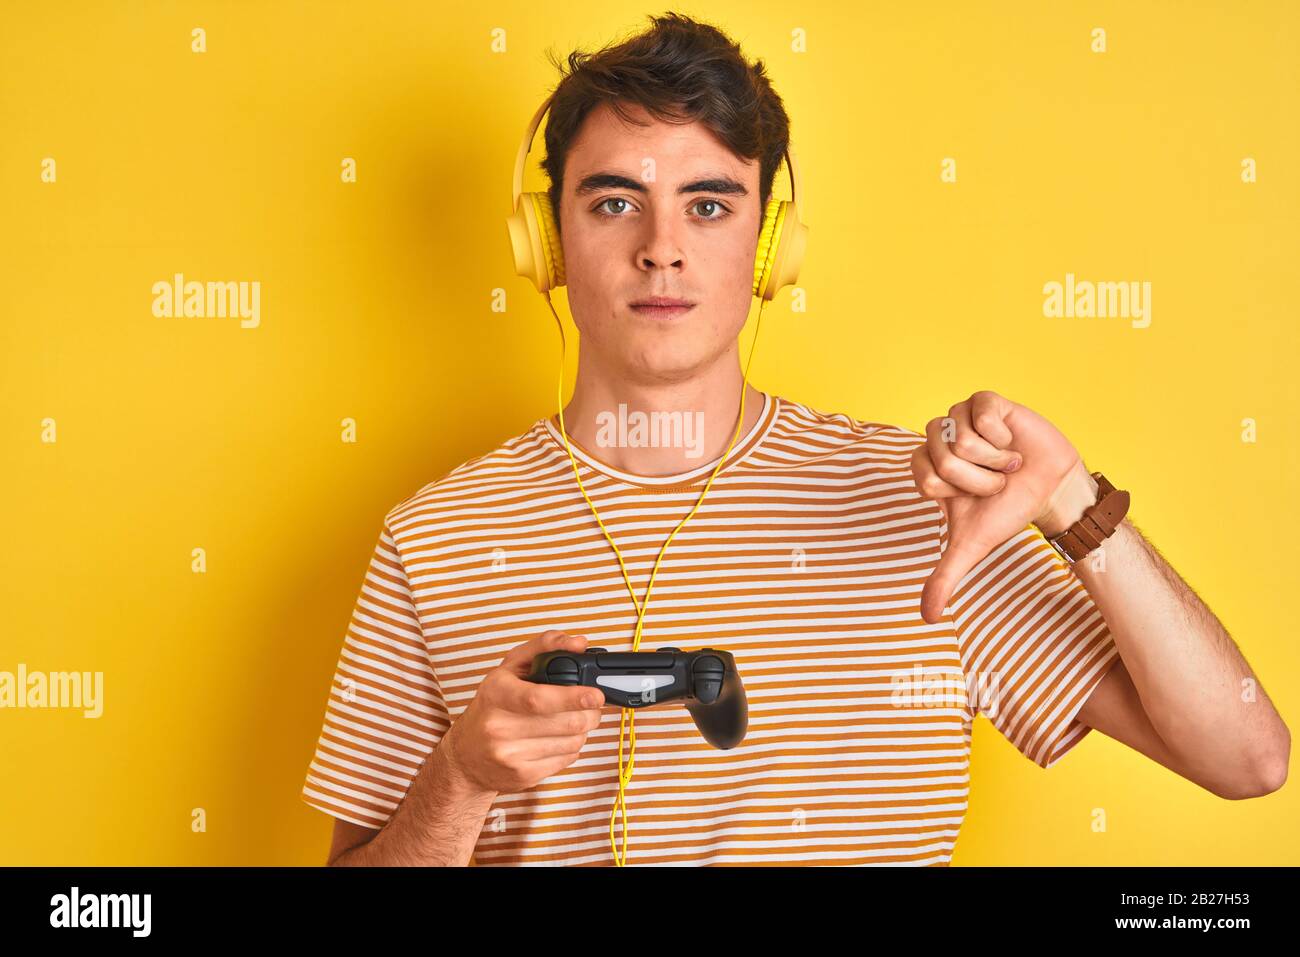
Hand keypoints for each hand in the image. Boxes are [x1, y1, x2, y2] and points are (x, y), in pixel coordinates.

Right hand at [443, 630, 604, 794]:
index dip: (572, 697)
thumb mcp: (510, 667)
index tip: (596, 695)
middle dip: (590, 712)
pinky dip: (573, 746)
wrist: (466, 754)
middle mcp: (499, 726)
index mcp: (496, 694)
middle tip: (592, 703)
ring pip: (572, 742)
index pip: (538, 699)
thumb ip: (545, 646)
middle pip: (566, 722)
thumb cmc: (492, 705)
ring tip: (572, 718)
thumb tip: (580, 643)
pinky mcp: (523, 776)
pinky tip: (559, 737)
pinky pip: (567, 759)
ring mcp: (510, 755)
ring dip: (583, 728)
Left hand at [910, 390, 1088, 623]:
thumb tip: (928, 618)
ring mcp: (960, 416)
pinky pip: (981, 416)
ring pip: (963, 439)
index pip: (923, 477)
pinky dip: (1003, 439)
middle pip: (943, 458)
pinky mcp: (985, 401)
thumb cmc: (1007, 512)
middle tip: (995, 481)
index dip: (956, 492)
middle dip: (977, 480)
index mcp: (927, 467)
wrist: (1050, 491)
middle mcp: (939, 438)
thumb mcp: (973, 546)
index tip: (975, 498)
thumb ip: (946, 576)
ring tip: (1006, 464)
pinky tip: (1012, 443)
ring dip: (993, 461)